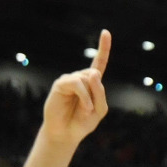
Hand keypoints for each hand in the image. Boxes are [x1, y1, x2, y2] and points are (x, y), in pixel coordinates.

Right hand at [42, 31, 110, 150]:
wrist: (66, 134)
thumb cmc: (82, 122)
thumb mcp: (100, 109)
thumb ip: (100, 92)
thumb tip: (93, 73)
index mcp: (92, 83)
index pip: (99, 62)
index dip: (103, 47)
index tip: (106, 32)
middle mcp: (80, 78)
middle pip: (95, 75)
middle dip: (97, 92)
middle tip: (90, 109)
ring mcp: (70, 80)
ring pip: (87, 78)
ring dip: (90, 97)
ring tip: (85, 110)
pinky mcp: (61, 84)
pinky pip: (77, 84)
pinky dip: (84, 96)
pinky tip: (85, 108)